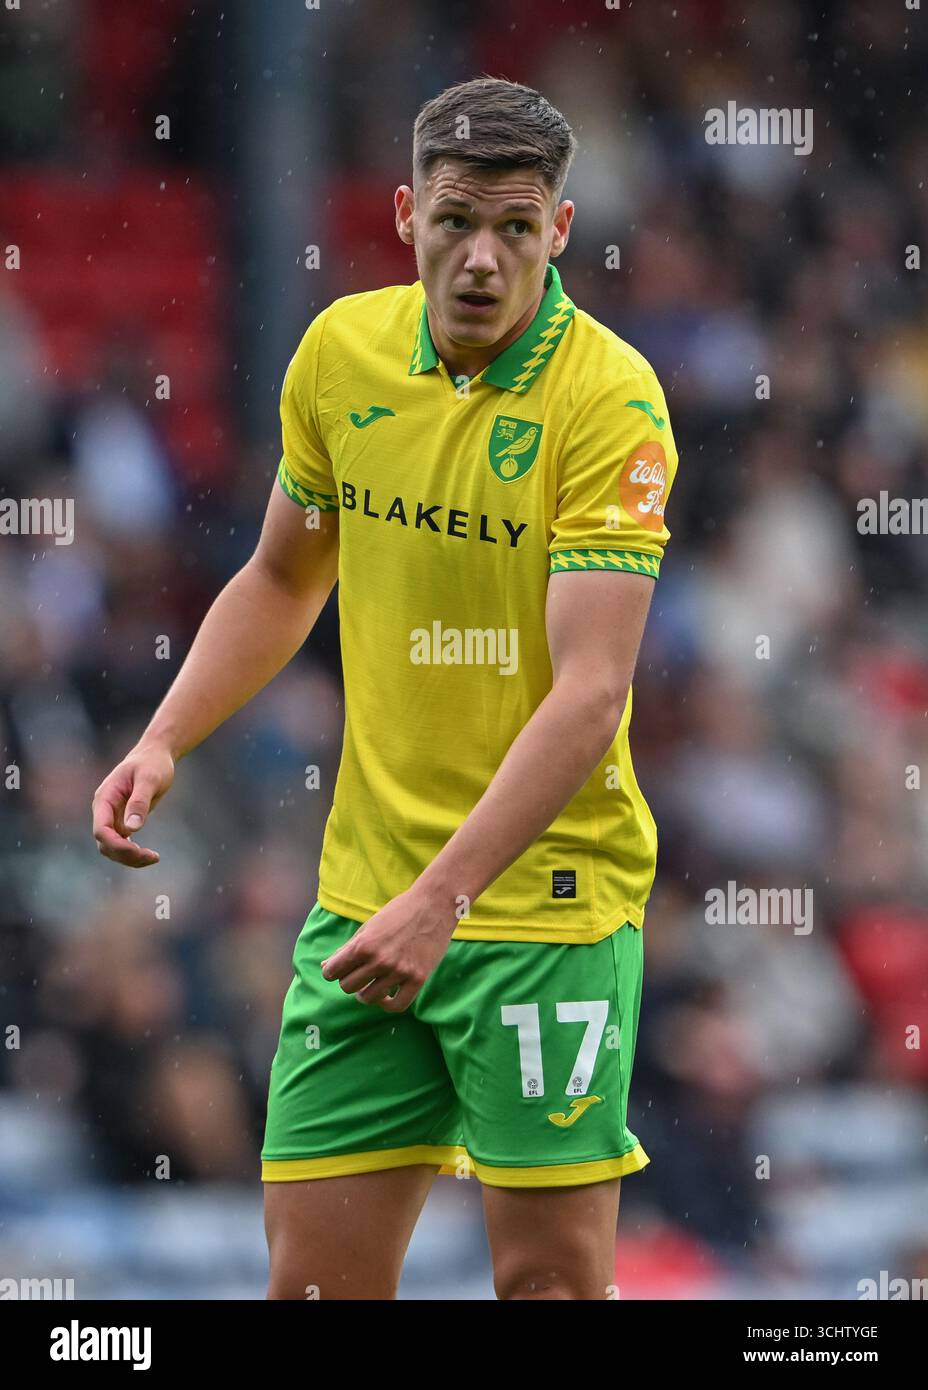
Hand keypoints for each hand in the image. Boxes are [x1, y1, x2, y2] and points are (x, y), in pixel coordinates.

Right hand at [91, 741, 174, 866]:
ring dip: (130, 858)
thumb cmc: (152, 764)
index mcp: (105, 798)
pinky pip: (122, 843)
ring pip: (112, 847)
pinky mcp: (121, 821)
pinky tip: (150, 856)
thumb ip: (139, 802)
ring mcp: (111, 817)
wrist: (155, 756)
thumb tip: (132, 829)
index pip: (101, 830)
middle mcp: (104, 810)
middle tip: (153, 857)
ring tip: (154, 858)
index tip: (138, 850)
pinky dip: (133, 853)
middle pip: (105, 843)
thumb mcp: (149, 779)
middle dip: (125, 854)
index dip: (116, 844)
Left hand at [321, 887, 456, 1011]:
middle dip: (349, 981)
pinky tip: (386, 996)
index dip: (332, 971)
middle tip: (359, 974)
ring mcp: (399, 971)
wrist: (434, 904)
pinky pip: (396, 1006)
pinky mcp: (418, 979)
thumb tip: (325, 966)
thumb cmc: (399, 911)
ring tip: (371, 984)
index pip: (332, 971)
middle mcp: (380, 960)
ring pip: (368, 998)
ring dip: (366, 993)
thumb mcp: (369, 926)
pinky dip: (387, 1004)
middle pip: (348, 987)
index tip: (338, 970)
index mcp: (364, 944)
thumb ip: (348, 948)